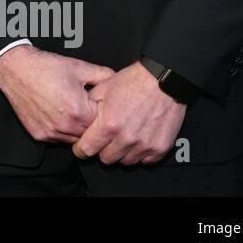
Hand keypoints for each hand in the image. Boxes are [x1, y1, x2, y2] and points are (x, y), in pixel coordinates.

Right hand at [0, 45, 115, 143]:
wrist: (16, 69)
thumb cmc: (46, 67)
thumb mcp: (80, 67)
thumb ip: (104, 76)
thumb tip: (117, 82)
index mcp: (79, 111)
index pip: (103, 123)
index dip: (103, 112)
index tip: (97, 103)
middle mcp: (65, 127)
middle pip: (90, 135)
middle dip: (91, 122)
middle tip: (85, 106)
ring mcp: (51, 133)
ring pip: (75, 140)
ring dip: (77, 129)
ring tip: (72, 109)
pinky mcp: (39, 135)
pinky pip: (58, 139)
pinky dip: (62, 130)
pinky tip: (58, 113)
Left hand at [72, 61, 187, 164]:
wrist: (163, 80)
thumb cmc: (133, 82)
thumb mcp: (102, 89)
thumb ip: (88, 107)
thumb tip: (79, 121)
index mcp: (109, 124)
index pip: (86, 150)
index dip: (81, 149)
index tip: (81, 147)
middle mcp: (126, 138)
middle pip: (106, 159)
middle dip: (102, 149)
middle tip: (106, 138)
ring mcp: (144, 145)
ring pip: (126, 162)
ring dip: (122, 152)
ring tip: (124, 136)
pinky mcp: (160, 148)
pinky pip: (145, 161)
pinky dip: (141, 153)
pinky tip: (139, 140)